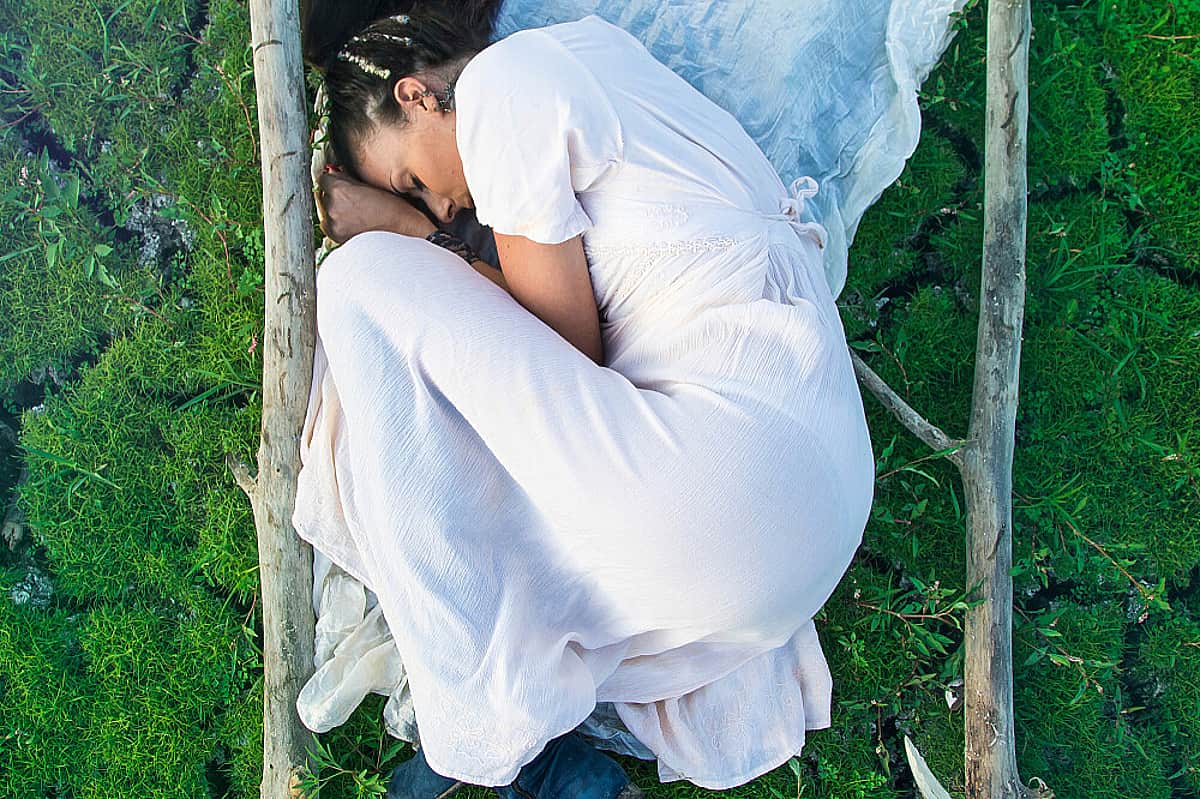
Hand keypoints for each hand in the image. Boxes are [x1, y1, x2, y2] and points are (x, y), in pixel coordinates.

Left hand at [315, 169, 437, 242]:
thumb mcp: (371, 186)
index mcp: (339, 190)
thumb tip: (335, 174)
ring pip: (325, 211)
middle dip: (334, 195)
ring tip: (356, 213)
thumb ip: (349, 179)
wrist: (404, 237)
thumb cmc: (394, 210)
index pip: (323, 179)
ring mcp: (333, 225)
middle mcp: (332, 207)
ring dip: (335, 210)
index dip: (334, 179)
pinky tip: (355, 224)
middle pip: (323, 195)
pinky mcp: (336, 238)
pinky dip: (338, 224)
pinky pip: (330, 226)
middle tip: (354, 200)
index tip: (341, 182)